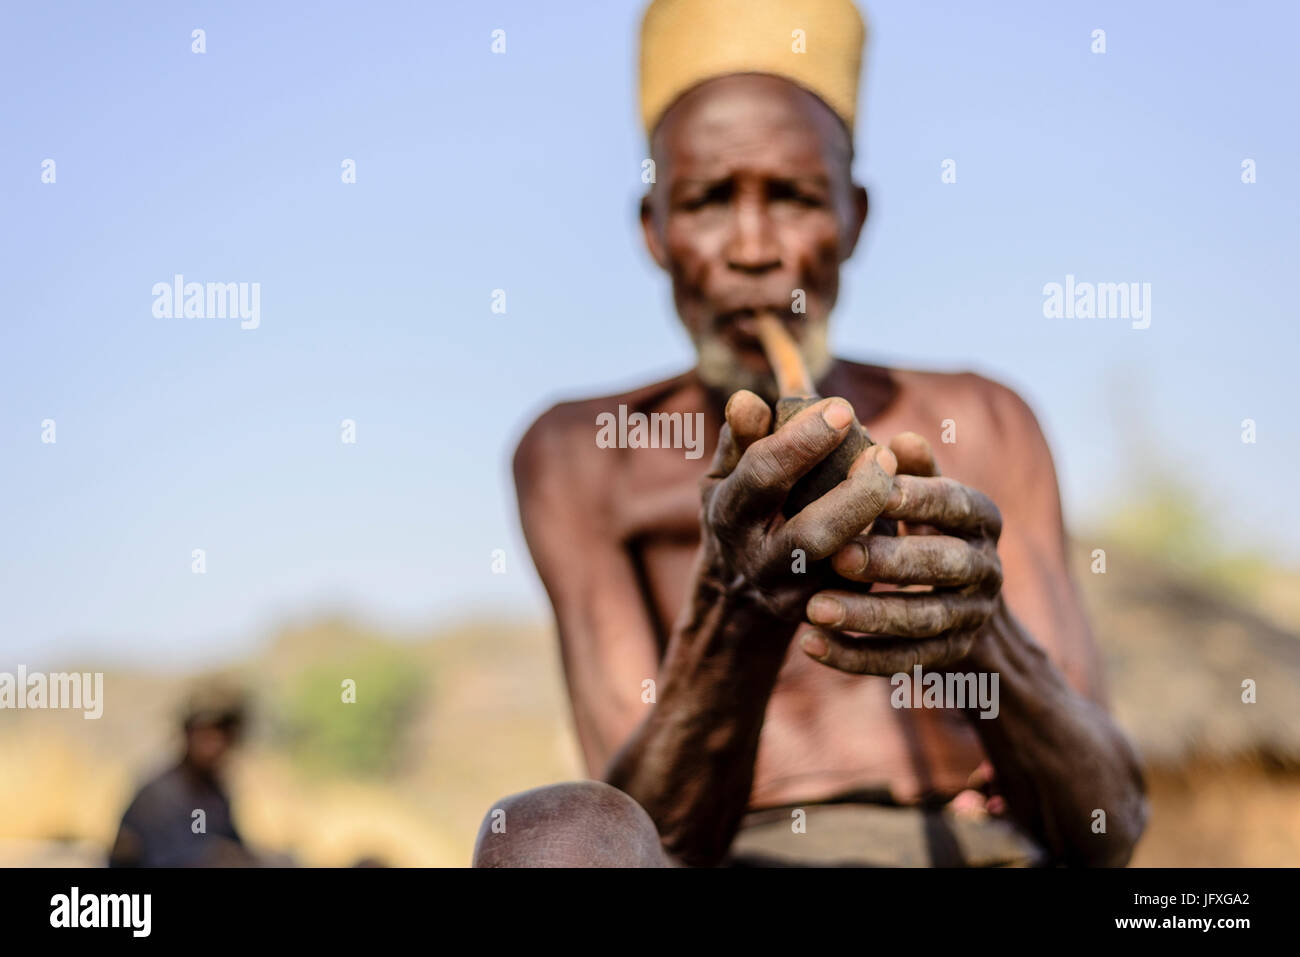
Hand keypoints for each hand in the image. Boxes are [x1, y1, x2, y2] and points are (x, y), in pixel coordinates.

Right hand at [698, 390, 896, 622]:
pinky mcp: (823, 610)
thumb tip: (747, 399)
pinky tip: (899, 509)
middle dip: (855, 491)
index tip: (843, 408)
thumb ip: (741, 436)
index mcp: (729, 514)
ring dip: (877, 518)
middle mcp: (756, 560)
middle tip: (884, 452)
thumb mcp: (729, 472)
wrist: (736, 589)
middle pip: (812, 532)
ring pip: (846, 562)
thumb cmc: (742, 507)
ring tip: (895, 475)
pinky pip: (864, 577)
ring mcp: (790, 593)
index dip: (802, 441)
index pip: (763, 475)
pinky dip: (884, 539)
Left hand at [798, 431, 1002, 672]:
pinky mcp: (949, 656)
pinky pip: (902, 661)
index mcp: (982, 518)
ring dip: (867, 615)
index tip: (872, 489)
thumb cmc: (929, 531)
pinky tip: (811, 645)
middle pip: (944, 565)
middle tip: (837, 556)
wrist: (963, 607)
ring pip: (921, 619)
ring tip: (814, 609)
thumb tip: (901, 441)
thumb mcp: (928, 499)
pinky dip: (855, 656)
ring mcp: (972, 617)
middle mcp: (987, 567)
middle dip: (890, 561)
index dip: (919, 498)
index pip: (956, 504)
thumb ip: (913, 471)